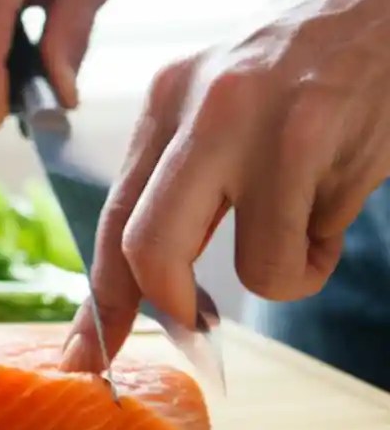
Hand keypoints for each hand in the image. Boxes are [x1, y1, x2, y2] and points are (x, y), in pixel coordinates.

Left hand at [61, 0, 389, 372]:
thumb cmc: (309, 72)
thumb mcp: (226, 106)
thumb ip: (185, 183)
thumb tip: (151, 287)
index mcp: (163, 104)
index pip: (111, 218)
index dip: (99, 301)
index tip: (87, 357)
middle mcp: (195, 108)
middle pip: (145, 249)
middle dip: (172, 310)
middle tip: (202, 333)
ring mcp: (254, 121)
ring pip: (251, 268)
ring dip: (287, 273)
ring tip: (312, 223)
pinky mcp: (314, 134)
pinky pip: (307, 247)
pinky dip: (324, 251)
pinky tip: (341, 192)